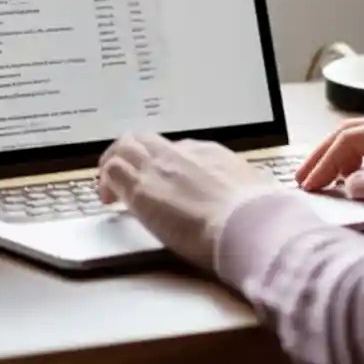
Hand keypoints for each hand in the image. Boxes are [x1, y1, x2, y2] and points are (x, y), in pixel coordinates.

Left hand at [98, 134, 279, 270]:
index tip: (161, 178)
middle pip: (144, 140)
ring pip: (123, 148)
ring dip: (112, 162)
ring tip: (107, 184)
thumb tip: (252, 197)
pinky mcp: (142, 190)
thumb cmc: (260, 214)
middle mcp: (181, 154)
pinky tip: (106, 199)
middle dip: (131, 152)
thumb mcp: (256, 190)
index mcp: (209, 153)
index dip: (162, 162)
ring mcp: (159, 169)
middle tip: (125, 173)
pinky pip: (112, 171)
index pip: (175, 149)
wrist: (251, 224)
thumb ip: (243, 190)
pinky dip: (104, 181)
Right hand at [295, 112, 363, 200]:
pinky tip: (351, 183)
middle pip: (349, 133)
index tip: (311, 182)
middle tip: (302, 179)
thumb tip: (352, 185)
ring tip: (320, 181)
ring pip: (360, 142)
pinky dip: (356, 167)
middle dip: (322, 155)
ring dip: (337, 160)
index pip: (351, 138)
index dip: (326, 160)